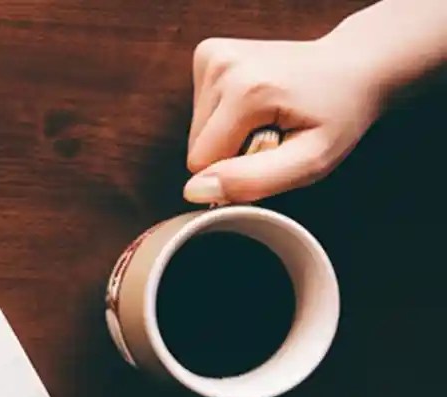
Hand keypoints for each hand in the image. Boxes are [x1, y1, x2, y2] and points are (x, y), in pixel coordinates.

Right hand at [184, 35, 383, 204]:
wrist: (354, 65)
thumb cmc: (339, 114)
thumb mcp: (311, 160)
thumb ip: (252, 181)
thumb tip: (194, 191)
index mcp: (245, 90)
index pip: (201, 163)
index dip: (235, 170)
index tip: (273, 152)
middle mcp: (221, 65)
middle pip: (196, 145)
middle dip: (231, 151)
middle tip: (273, 134)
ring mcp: (212, 55)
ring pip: (196, 130)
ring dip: (230, 133)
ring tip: (268, 117)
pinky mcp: (208, 53)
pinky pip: (199, 108)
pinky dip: (226, 114)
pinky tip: (256, 102)